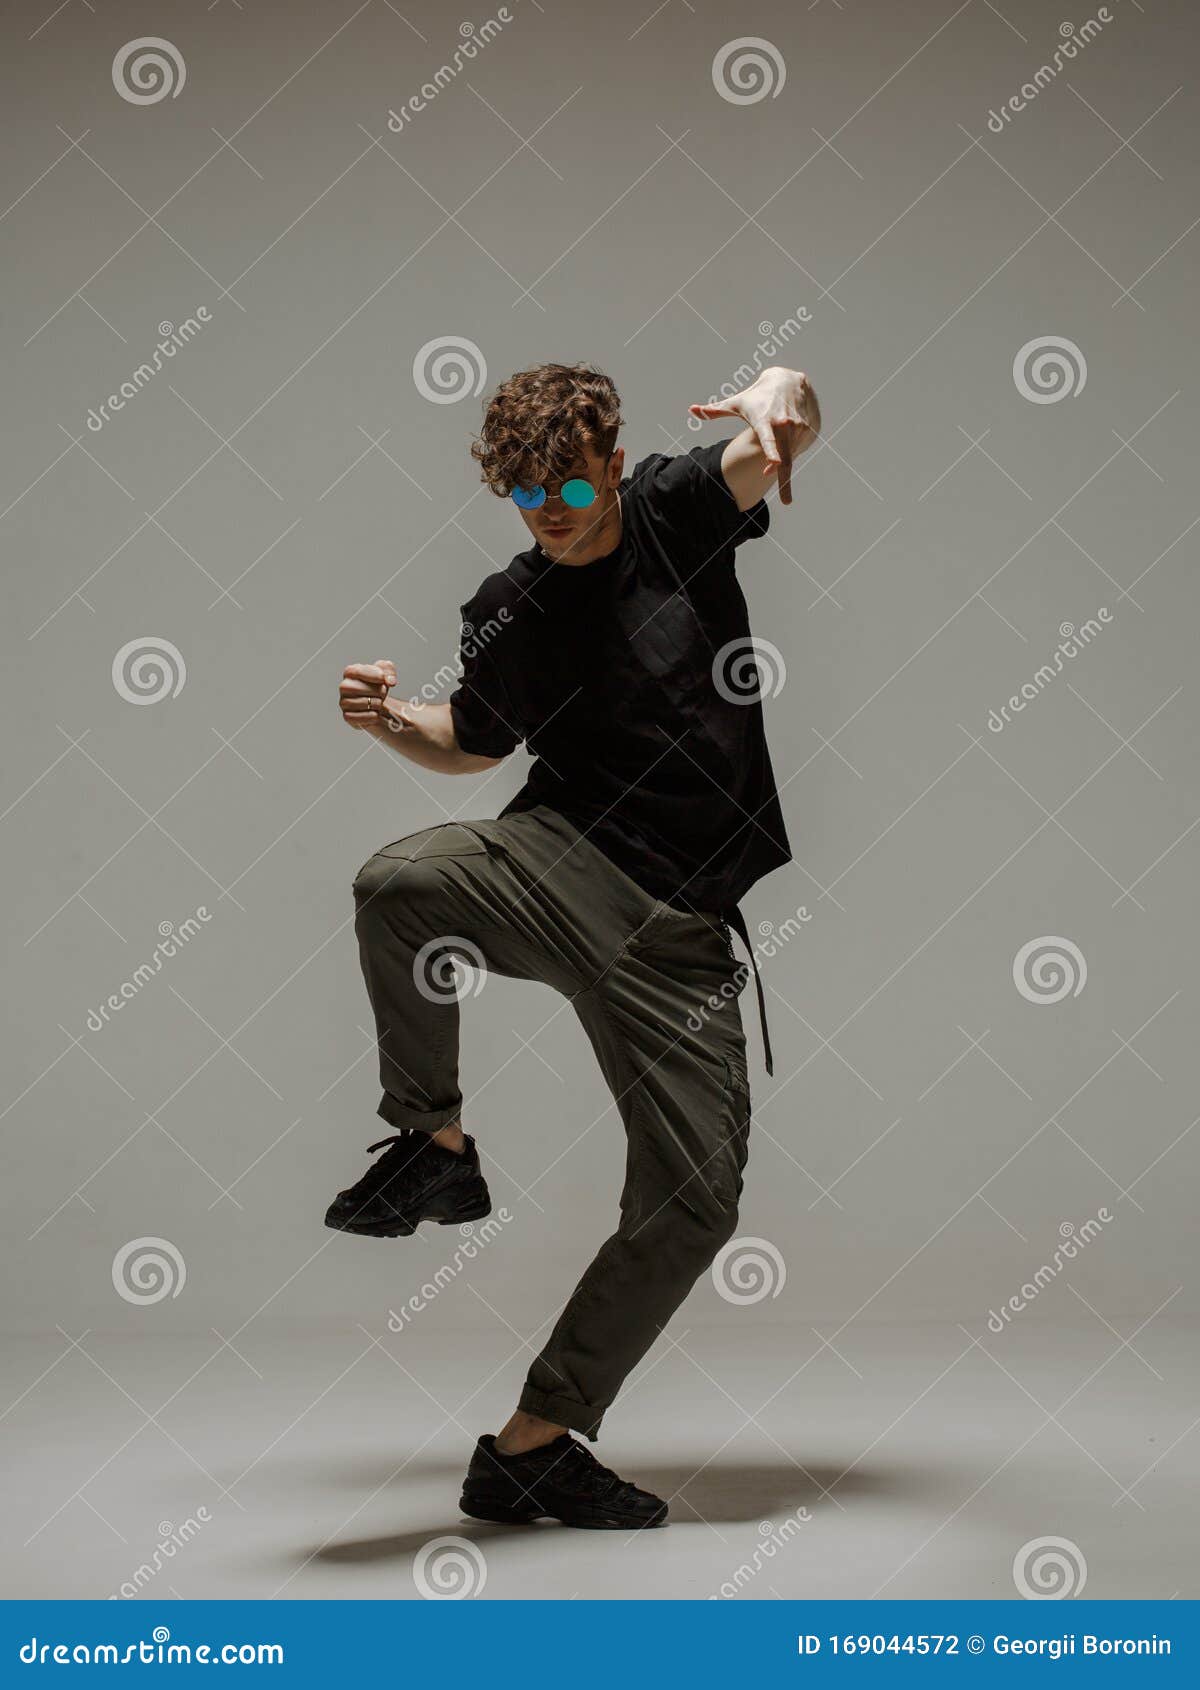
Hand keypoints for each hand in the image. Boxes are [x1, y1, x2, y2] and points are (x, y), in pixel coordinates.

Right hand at [339, 659, 408, 736]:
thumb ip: (389, 670)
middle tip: (383, 692)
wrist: (376, 701)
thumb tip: (390, 681)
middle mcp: (344, 687)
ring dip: (377, 704)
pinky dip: (372, 716)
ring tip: (378, 702)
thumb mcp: (385, 671)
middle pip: (357, 688)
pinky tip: (375, 712)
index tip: (383, 679)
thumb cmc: (378, 685)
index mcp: (350, 672)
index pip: (357, 671)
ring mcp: (344, 702)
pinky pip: (361, 717)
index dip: (372, 675)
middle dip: (376, 691)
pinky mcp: (348, 716)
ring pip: (363, 703)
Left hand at [689, 367, 819, 503]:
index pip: (767, 439)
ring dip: (785, 460)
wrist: (789, 381)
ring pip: (792, 455)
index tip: (775, 465)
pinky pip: (799, 450)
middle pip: (785, 457)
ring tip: (778, 449)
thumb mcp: (737, 403)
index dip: (771, 452)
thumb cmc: (757, 396)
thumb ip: (715, 411)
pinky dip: (793, 452)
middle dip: (785, 479)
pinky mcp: (808, 429)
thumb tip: (692, 410)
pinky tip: (789, 442)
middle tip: (786, 500)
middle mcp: (783, 423)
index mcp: (764, 420)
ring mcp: (798, 426)